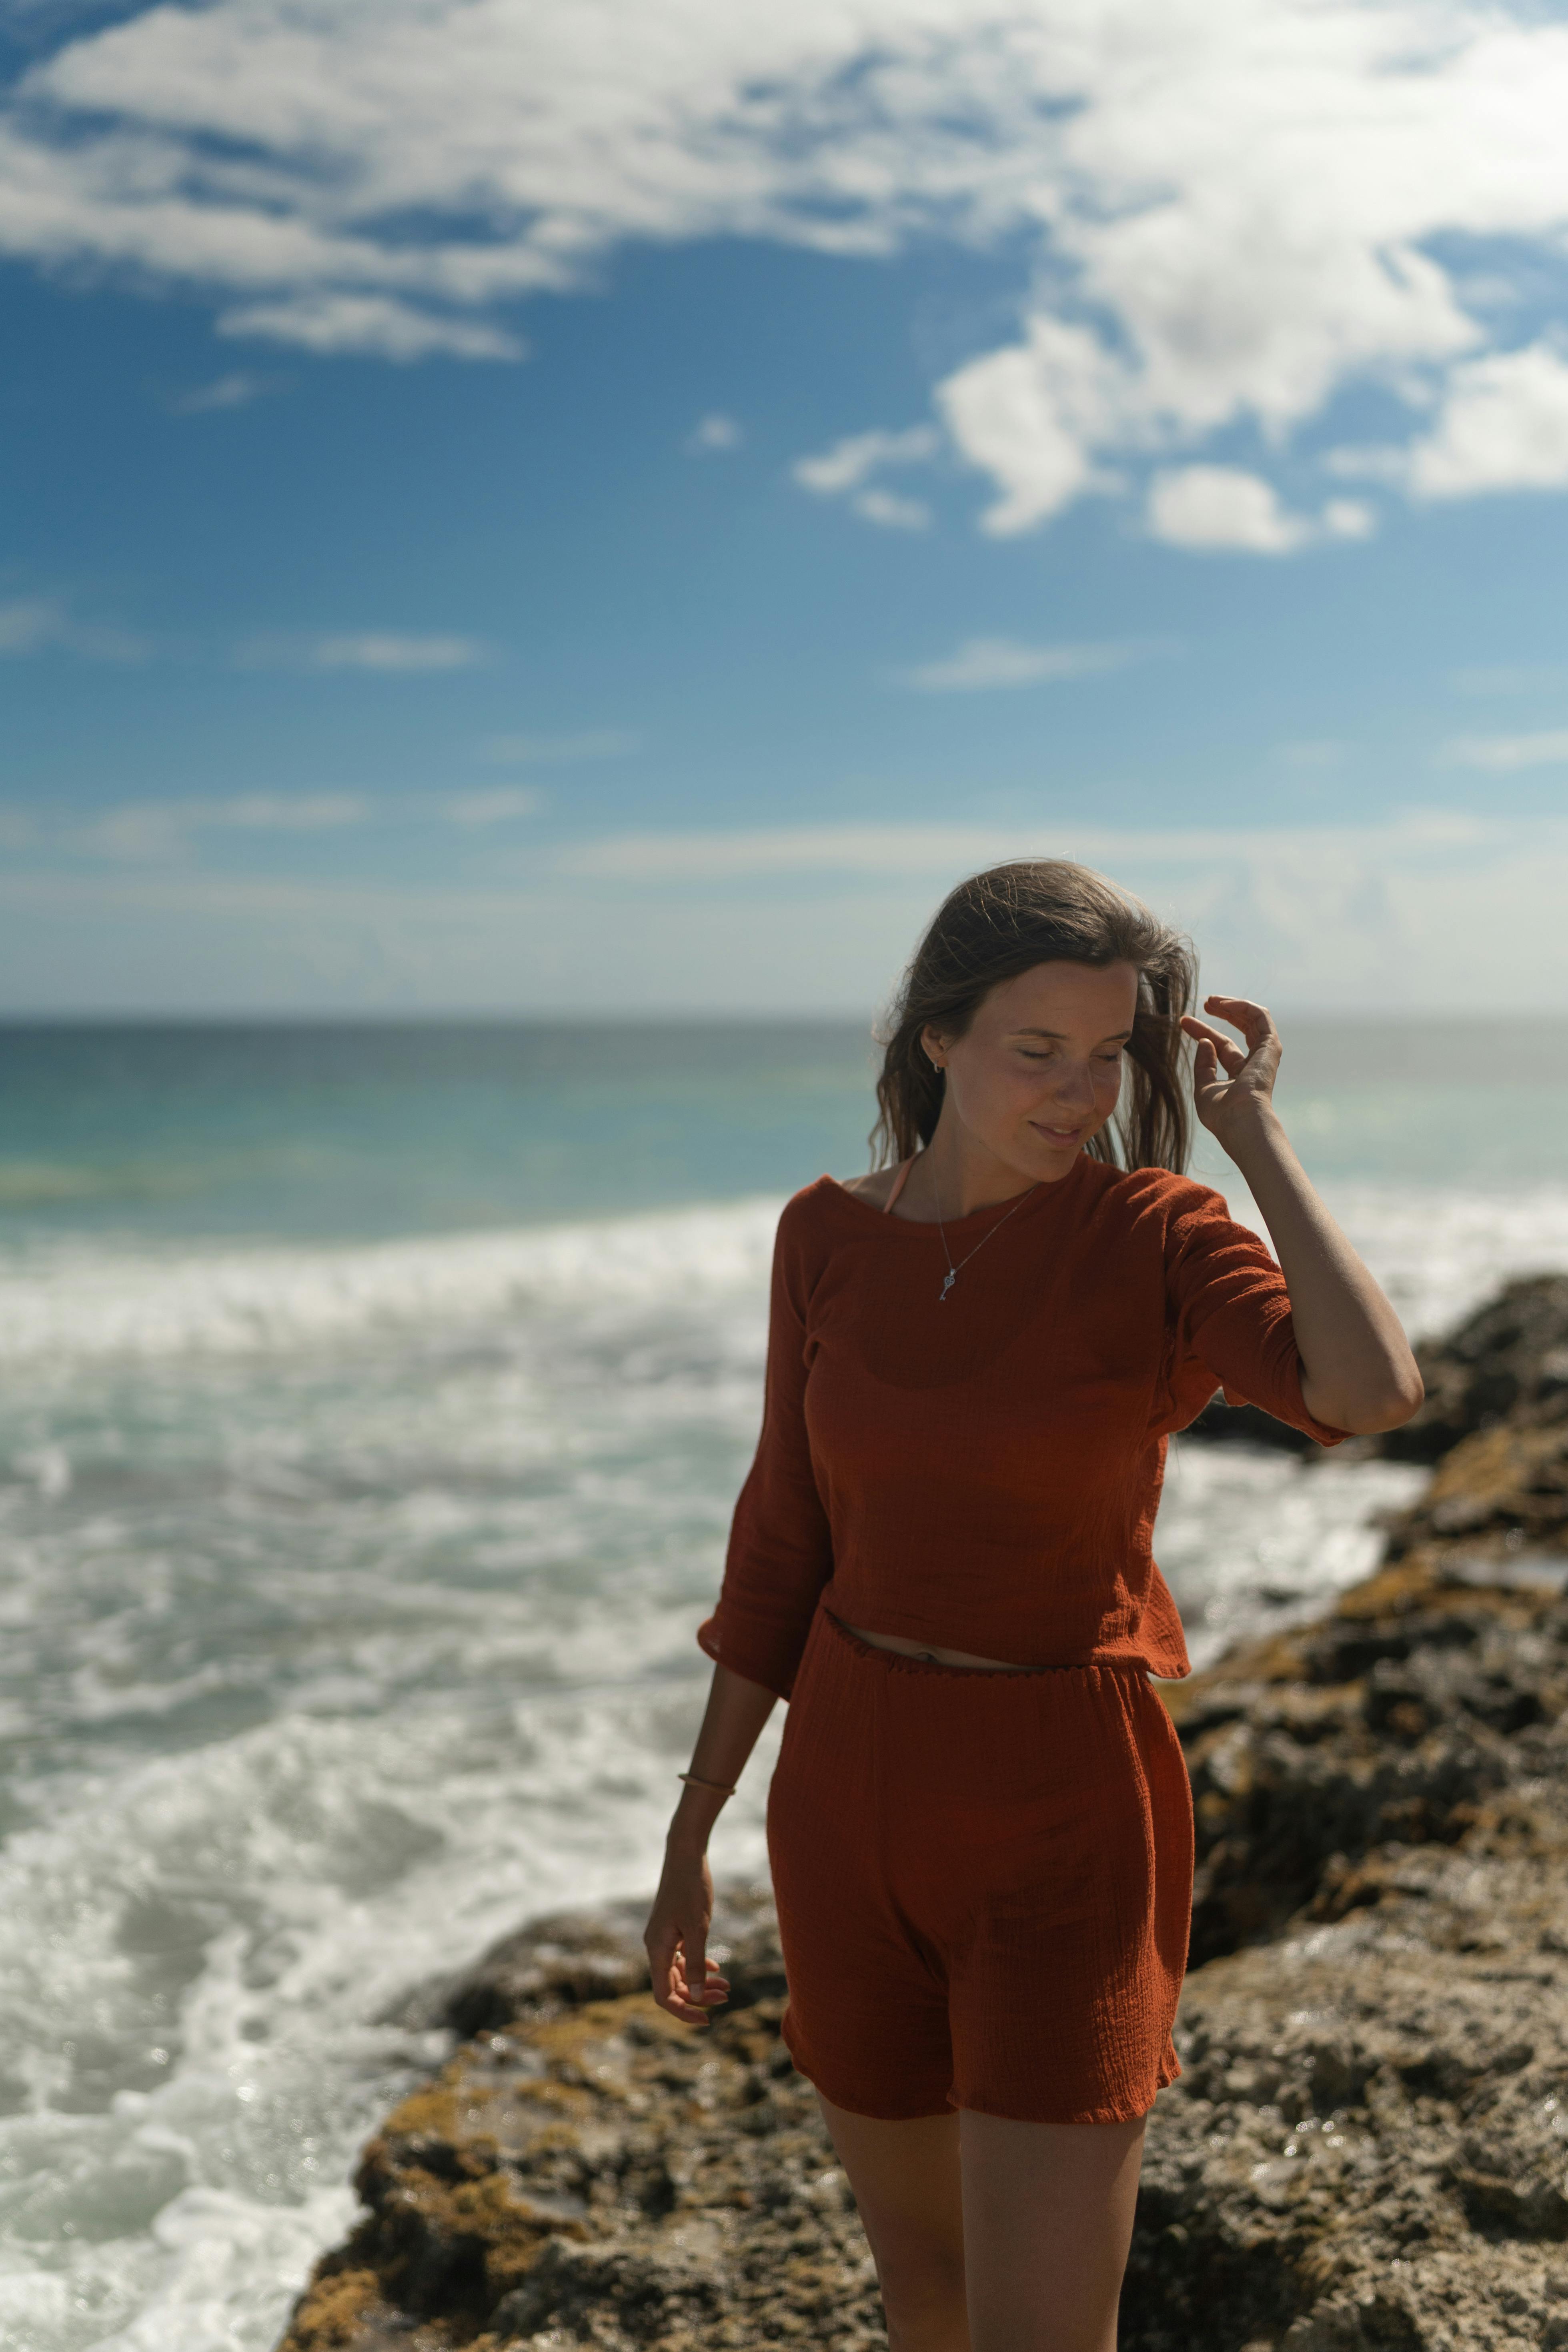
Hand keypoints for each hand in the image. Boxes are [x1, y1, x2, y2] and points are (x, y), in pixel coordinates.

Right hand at [643, 1848, 730, 2026]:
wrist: (686, 1853)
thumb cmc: (692, 1888)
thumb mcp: (698, 1928)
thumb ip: (696, 1963)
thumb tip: (698, 1998)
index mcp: (657, 1949)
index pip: (664, 1995)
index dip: (684, 2012)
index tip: (707, 2020)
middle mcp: (656, 1946)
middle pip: (673, 1985)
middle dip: (699, 1996)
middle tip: (727, 1996)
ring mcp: (663, 1937)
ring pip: (680, 1971)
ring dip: (701, 1981)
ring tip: (727, 1985)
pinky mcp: (672, 1928)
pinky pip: (682, 1956)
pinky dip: (698, 1964)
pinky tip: (716, 1966)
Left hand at [1180, 995, 1280, 1146]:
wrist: (1241, 1122)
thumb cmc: (1222, 1114)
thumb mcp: (1204, 1088)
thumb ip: (1204, 1065)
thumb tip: (1204, 1042)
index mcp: (1241, 1076)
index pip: (1222, 1046)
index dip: (1203, 1031)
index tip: (1183, 1021)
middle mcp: (1255, 1064)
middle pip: (1238, 1030)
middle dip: (1222, 1014)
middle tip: (1204, 1003)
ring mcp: (1264, 1055)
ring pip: (1252, 1020)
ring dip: (1232, 1006)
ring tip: (1211, 1000)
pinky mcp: (1270, 1047)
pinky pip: (1260, 1017)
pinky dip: (1243, 1007)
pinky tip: (1223, 1004)